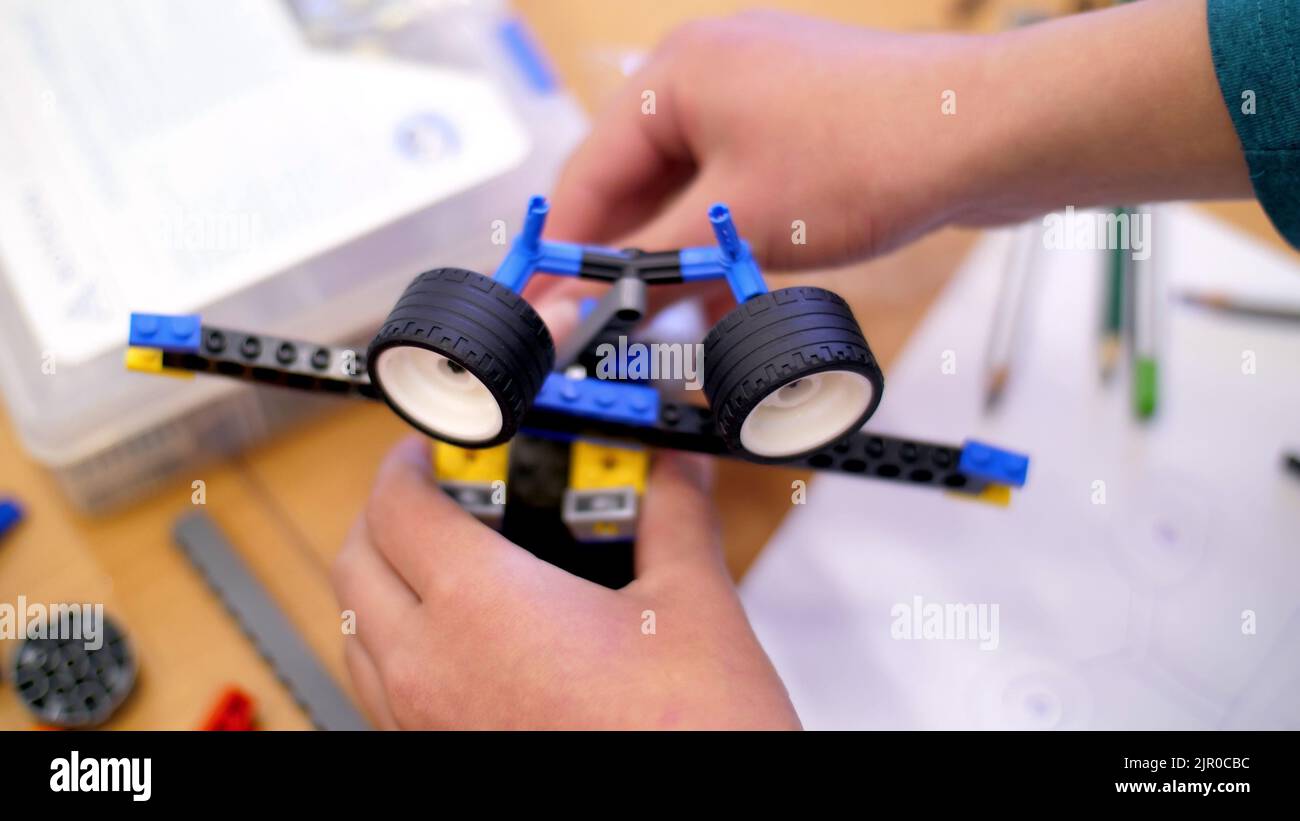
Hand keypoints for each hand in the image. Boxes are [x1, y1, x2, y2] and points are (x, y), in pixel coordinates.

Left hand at [332, 436, 799, 729]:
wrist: (702, 819)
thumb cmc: (692, 731)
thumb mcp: (692, 603)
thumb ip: (675, 514)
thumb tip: (678, 464)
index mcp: (480, 607)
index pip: (397, 505)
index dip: (410, 460)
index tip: (438, 445)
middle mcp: (429, 668)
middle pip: (354, 561)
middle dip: (388, 512)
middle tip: (443, 490)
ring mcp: (423, 723)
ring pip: (353, 630)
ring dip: (382, 579)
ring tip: (447, 558)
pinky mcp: (437, 757)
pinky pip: (380, 687)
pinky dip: (395, 643)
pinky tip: (463, 638)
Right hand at [530, 2, 1247, 312]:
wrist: (991, 133)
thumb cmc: (873, 151)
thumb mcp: (737, 223)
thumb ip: (647, 263)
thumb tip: (585, 300)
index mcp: (676, 74)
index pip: (587, 173)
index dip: (563, 249)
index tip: (543, 307)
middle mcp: (709, 77)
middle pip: (636, 185)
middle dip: (622, 261)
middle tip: (600, 330)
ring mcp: (759, 102)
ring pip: (688, 196)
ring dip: (675, 263)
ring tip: (659, 331)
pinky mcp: (799, 133)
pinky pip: (737, 195)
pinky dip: (723, 247)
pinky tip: (718, 302)